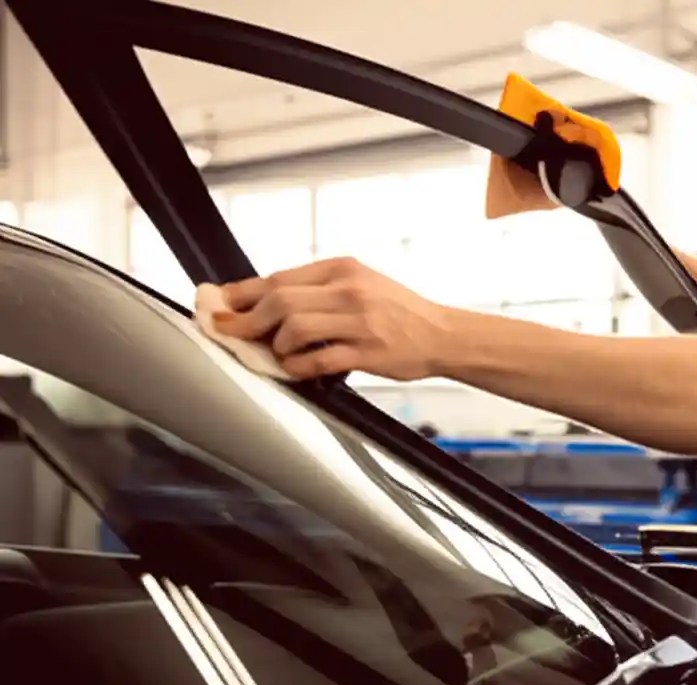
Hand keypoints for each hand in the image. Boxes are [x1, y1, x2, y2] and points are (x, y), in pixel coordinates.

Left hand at [212, 257, 447, 379]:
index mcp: (343, 269)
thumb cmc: (399, 312)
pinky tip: (297, 368)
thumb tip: (267, 300)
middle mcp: (349, 290)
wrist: (442, 334)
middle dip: (246, 320)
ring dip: (276, 345)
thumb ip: (320, 288)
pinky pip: (318, 360)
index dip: (242, 293)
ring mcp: (358, 322)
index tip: (220, 305)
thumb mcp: (361, 283)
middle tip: (230, 333)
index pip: (279, 277)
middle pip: (279, 301)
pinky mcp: (367, 352)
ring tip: (278, 352)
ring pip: (294, 328)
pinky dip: (298, 367)